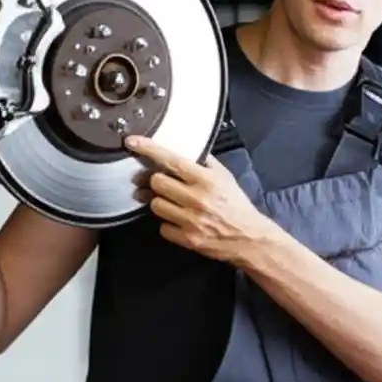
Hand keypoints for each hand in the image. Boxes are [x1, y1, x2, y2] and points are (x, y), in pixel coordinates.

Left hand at [124, 134, 275, 264]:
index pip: (171, 160)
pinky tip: (178, 220)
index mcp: (206, 179)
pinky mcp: (188, 239)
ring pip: (156, 205)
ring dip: (160, 202)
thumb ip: (203, 162)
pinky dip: (167, 223)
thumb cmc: (236, 205)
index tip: (132, 142)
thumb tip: (182, 148)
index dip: (148, 149)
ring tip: (172, 203)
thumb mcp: (225, 176)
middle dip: (156, 181)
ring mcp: (191, 220)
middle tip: (161, 183)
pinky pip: (162, 227)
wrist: (249, 238)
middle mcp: (197, 199)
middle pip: (157, 182)